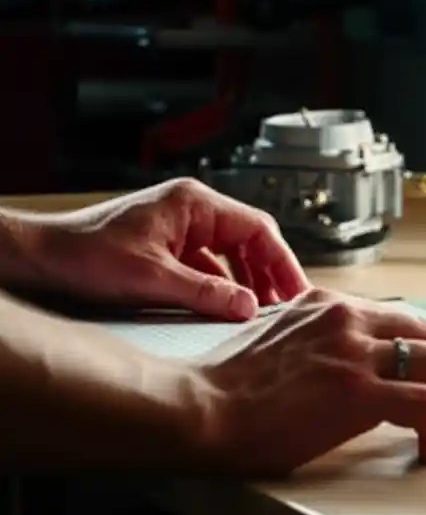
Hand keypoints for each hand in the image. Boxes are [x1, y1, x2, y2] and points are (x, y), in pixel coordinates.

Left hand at [21, 177, 308, 319]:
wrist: (38, 259)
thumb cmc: (83, 256)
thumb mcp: (151, 278)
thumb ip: (205, 293)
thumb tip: (249, 308)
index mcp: (194, 203)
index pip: (258, 228)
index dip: (283, 262)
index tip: (297, 293)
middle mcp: (191, 209)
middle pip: (250, 240)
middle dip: (270, 273)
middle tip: (288, 307)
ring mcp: (179, 227)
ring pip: (231, 254)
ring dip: (248, 281)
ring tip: (263, 311)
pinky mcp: (166, 247)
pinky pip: (208, 265)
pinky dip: (223, 286)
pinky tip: (227, 308)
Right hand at [191, 289, 425, 474]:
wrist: (199, 408)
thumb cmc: (225, 388)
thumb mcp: (278, 339)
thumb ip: (316, 341)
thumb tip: (342, 370)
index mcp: (327, 304)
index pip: (399, 319)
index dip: (422, 354)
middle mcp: (348, 318)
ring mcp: (356, 353)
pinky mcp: (359, 392)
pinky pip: (425, 405)